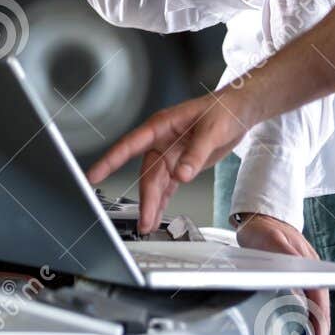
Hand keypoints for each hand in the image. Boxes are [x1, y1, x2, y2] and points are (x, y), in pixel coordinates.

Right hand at [86, 87, 254, 233]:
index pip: (130, 145)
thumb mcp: (212, 130)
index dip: (110, 160)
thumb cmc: (223, 110)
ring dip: (152, 203)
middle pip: (147, 173)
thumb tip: (182, 174)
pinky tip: (157, 214)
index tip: (95, 174)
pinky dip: (163, 201)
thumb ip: (195, 154)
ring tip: (148, 224)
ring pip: (156, 182)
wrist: (239, 112)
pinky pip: (168, 185)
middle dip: (144, 197)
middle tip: (143, 219)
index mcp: (161, 126)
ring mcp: (171, 153)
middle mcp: (162, 141)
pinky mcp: (181, 164)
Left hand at [237, 214, 330, 334]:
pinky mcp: (300, 282)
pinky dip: (311, 324)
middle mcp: (313, 275)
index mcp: (310, 267)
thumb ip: (286, 263)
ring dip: (319, 334)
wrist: (262, 217)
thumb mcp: (273, 242)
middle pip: (322, 311)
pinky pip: (310, 307)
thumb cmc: (265, 229)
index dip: (321, 325)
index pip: (320, 302)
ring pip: (318, 311)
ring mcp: (308, 279)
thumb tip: (299, 292)